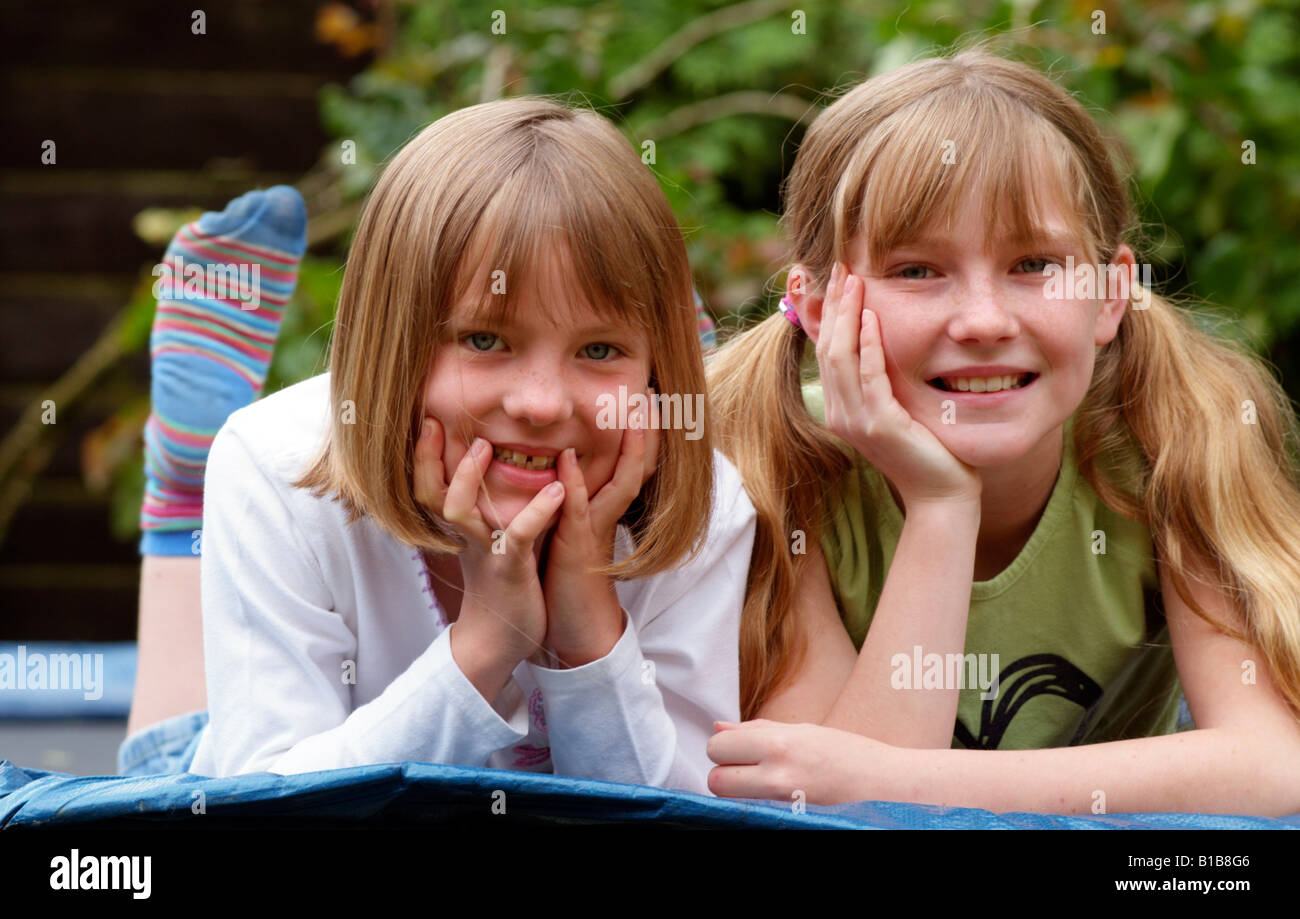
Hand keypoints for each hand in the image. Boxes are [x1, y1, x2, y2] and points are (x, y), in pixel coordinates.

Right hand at [414, 417, 562, 665]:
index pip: (429, 485)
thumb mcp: (494, 540)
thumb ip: (495, 508)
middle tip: (434, 422)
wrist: (502, 640)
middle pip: (429, 493)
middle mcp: (465, 536)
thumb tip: (509, 471)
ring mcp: (484, 551)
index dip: (423, 456)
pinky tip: (558, 491)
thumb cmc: (503, 584)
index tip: (427, 420)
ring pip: (459, 511)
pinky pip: (517, 536)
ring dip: (469, 478)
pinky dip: (536, 511)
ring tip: (488, 447)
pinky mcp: (510, 568)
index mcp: (460, 527)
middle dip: (426, 459)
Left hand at [540, 403, 659, 666]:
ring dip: (628, 447)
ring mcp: (597, 530)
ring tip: (632, 411)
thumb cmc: (568, 580)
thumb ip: (575, 499)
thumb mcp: (572, 530)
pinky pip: (579, 512)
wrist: (575, 631)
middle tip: (653, 392)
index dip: (644, 431)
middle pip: (639, 464)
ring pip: (621, 482)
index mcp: (608, 508)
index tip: (646, 395)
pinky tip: (570, 459)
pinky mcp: (577, 548)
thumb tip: (567, 463)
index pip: (633, 461)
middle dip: (647, 429)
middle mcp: (610, 515)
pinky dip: (575, 484)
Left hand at [706, 718, 897, 804]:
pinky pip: (752, 810)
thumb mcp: (803, 731)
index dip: (724, 748)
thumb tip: (718, 727)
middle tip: (746, 767)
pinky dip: (754, 802)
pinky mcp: (789, 818)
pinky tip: (776, 795)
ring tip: (761, 781)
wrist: (885, 786)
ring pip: (728, 799)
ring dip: (736, 789)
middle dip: (723, 772)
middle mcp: (777, 775)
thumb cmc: (848, 753)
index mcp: (779, 744)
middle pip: (715, 779)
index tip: (739, 748)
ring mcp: (783, 802)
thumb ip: (757, 730)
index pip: (718, 747)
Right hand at [816, 262, 981, 508]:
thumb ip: (884, 378)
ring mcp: (855, 422)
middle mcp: (839, 414)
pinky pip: (868, 377)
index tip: (834, 277)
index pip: (825, 350)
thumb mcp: (898, 407)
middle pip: (826, 347)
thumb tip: (883, 337)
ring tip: (853, 279)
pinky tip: (873, 318)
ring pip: (840, 357)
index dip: (827, 312)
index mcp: (840, 408)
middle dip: (833, 304)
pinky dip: (868, 344)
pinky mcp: (878, 426)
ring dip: (847, 314)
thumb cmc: (929, 449)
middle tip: (840, 266)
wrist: (941, 494)